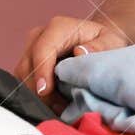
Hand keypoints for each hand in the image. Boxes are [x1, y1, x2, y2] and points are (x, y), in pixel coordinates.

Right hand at [15, 16, 130, 102]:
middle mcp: (39, 36)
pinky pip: (26, 79)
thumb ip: (99, 46)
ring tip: (59, 107)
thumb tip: (80, 53)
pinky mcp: (30, 61)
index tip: (45, 91)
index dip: (41, 71)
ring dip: (37, 93)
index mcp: (58, 28)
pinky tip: (54, 103)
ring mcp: (31, 48)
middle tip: (58, 107)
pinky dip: (37, 93)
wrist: (99, 41)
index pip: (42, 50)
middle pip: (28, 65)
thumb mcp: (111, 42)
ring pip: (23, 75)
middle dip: (39, 89)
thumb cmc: (105, 42)